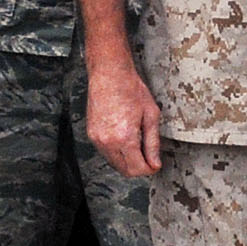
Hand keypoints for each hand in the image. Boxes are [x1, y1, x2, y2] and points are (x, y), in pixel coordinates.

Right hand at [86, 56, 164, 177]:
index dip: (149, 170)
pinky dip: (117, 151)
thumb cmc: (130, 89)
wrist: (110, 75)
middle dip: (138, 168)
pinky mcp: (91, 134)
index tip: (155, 165)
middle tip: (149, 158)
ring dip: (127, 160)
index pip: (137, 169)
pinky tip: (124, 138)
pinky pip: (106, 152)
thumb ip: (153, 143)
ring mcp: (97, 139)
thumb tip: (155, 163)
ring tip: (137, 144)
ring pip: (114, 163)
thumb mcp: (151, 116)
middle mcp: (108, 141)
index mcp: (125, 137)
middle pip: (124, 170)